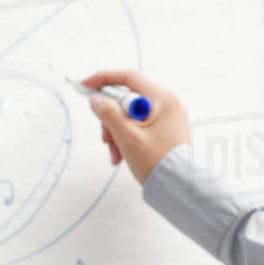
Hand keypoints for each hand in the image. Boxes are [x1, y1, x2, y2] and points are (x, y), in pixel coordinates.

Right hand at [80, 67, 190, 186]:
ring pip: (130, 115)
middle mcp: (167, 104)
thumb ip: (109, 114)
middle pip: (126, 99)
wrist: (178, 186)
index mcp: (162, 99)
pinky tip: (121, 155)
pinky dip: (126, 137)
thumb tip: (95, 99)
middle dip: (110, 118)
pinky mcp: (164, 129)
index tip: (85, 86)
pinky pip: (139, 126)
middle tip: (105, 138)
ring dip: (116, 132)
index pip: (129, 78)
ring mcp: (167, 117)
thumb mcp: (127, 137)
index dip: (104, 79)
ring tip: (115, 154)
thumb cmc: (157, 162)